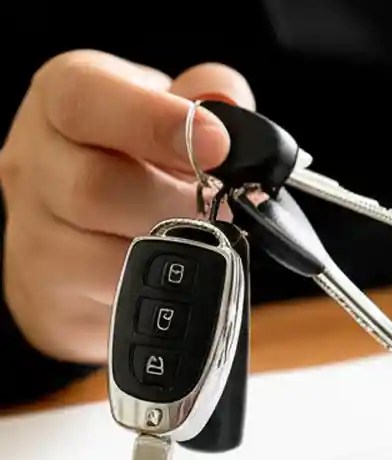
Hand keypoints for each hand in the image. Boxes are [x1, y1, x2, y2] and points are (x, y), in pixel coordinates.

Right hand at [0, 50, 253, 363]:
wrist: (100, 227)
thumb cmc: (145, 156)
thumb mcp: (179, 107)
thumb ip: (211, 94)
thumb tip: (226, 103)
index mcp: (62, 96)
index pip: (83, 100)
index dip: (154, 121)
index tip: (218, 142)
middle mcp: (33, 160)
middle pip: (96, 187)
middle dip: (179, 204)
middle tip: (225, 207)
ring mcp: (32, 231)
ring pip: (109, 253)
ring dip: (178, 251)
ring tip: (209, 238)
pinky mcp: (49, 294)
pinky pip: (117, 299)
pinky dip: (165, 287)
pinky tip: (181, 270)